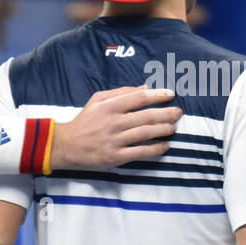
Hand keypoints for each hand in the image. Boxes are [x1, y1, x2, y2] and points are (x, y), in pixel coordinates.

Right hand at [52, 86, 180, 169]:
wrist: (67, 145)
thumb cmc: (85, 120)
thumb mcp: (98, 100)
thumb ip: (122, 92)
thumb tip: (146, 88)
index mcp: (110, 106)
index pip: (140, 98)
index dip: (159, 95)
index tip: (171, 94)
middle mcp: (114, 122)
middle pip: (148, 116)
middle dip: (167, 113)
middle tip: (178, 112)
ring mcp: (116, 140)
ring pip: (147, 133)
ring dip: (164, 129)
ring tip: (174, 127)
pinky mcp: (116, 156)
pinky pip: (141, 152)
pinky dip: (156, 148)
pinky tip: (165, 145)